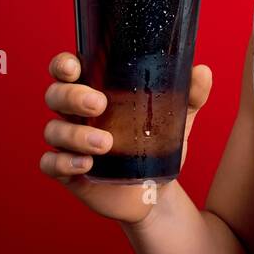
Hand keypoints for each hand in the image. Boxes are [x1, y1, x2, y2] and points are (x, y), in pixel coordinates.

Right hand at [40, 52, 212, 224]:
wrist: (158, 189)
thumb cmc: (158, 142)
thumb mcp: (178, 116)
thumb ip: (191, 94)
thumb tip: (202, 71)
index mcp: (96, 90)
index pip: (67, 70)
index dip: (63, 65)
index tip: (73, 65)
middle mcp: (76, 113)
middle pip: (55, 95)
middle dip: (71, 96)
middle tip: (99, 103)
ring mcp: (69, 142)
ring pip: (54, 130)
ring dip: (76, 134)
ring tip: (106, 144)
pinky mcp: (67, 171)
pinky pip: (50, 163)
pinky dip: (64, 161)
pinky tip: (86, 164)